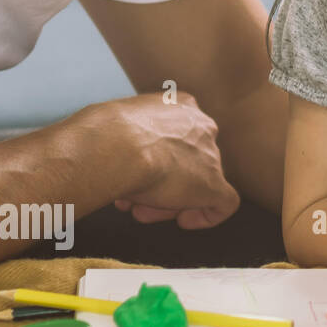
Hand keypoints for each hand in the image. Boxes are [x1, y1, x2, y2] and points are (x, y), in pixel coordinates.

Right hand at [105, 93, 240, 228]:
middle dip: (159, 182)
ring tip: (141, 209)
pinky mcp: (215, 184)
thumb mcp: (115, 124)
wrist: (115, 146)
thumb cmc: (103, 134)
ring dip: (167, 200)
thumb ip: (127, 136)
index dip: (155, 158)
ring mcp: (211, 155)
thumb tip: (114, 155)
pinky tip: (184, 220)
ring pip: (196, 182)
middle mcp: (201, 126)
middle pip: (185, 160)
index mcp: (180, 105)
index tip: (137, 172)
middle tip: (135, 198)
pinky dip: (206, 216)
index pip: (175, 135)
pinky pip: (223, 204)